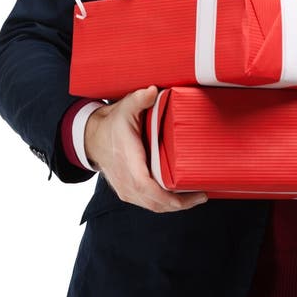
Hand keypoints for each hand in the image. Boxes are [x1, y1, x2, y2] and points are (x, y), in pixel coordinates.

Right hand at [84, 85, 207, 213]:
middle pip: (153, 202)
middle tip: (202, 195)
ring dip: (174, 206)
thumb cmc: (113, 123)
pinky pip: (147, 204)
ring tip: (196, 198)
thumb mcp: (125, 107)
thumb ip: (139, 99)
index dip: (166, 196)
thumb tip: (153, 90)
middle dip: (179, 204)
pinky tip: (180, 199)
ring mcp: (125, 188)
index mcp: (128, 160)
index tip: (188, 197)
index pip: (145, 185)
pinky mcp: (127, 192)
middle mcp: (125, 179)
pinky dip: (164, 205)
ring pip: (151, 206)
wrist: (94, 137)